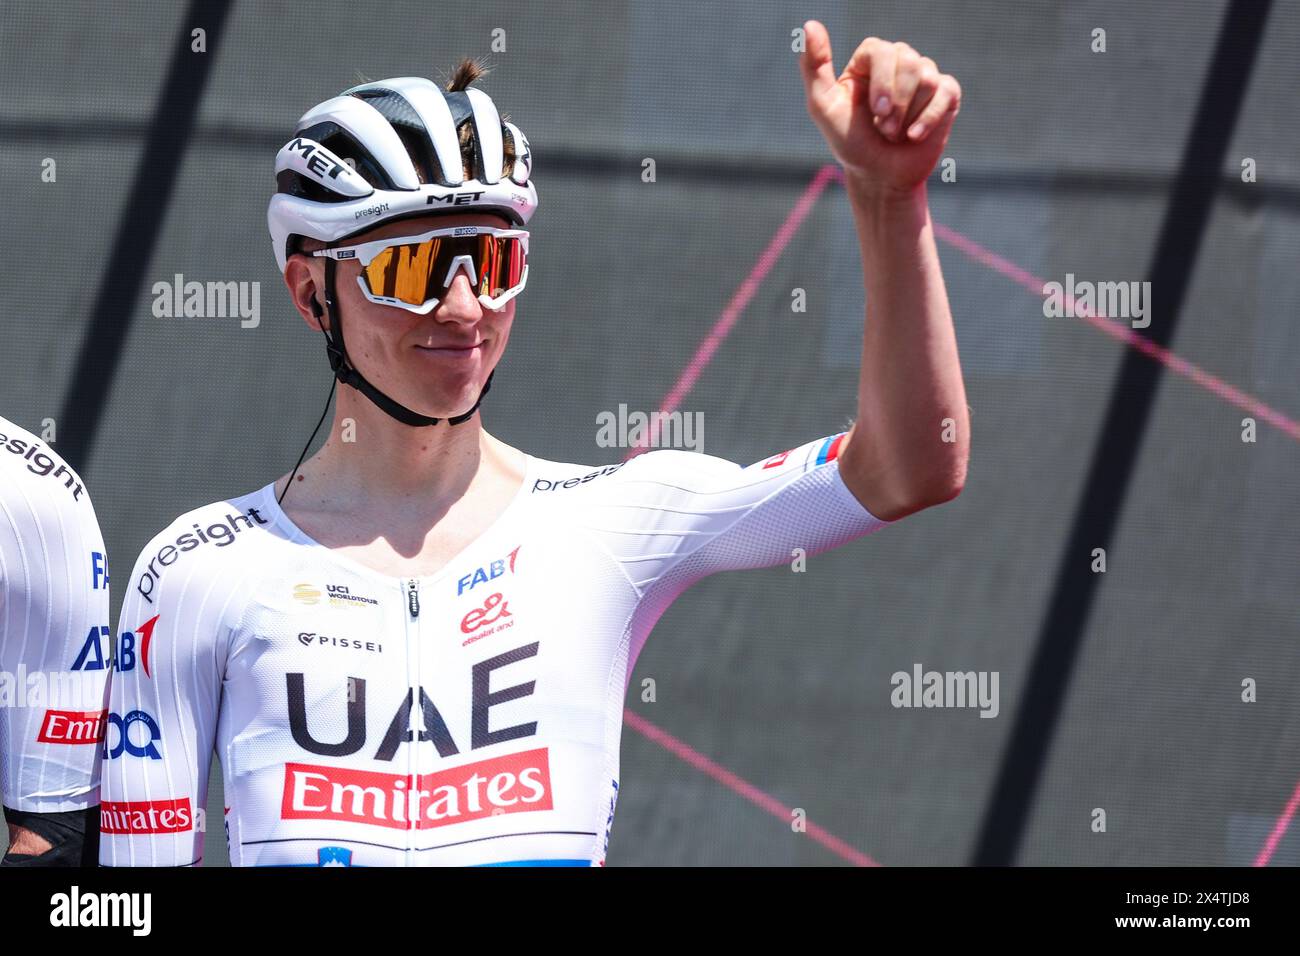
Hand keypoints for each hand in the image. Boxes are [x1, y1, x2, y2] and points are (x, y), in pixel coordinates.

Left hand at [799, 21, 961, 194]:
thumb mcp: (824, 107)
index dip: (883, 80)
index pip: (881, 50)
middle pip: (909, 61)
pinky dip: (929, 119)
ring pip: (928, 78)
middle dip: (896, 103)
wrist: (880, 177)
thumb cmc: (851, 142)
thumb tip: (810, 25)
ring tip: (896, 133)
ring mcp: (924, 76)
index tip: (876, 112)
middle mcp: (898, 63)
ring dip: (908, 116)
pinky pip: (946, 91)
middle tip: (884, 128)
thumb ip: (814, 67)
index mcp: (868, 61)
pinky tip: (915, 136)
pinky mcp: (946, 94)